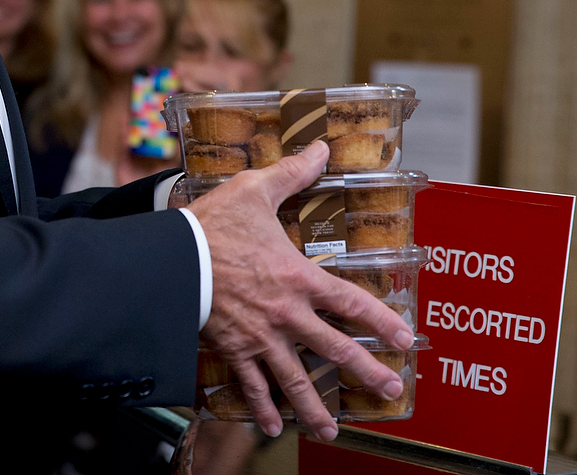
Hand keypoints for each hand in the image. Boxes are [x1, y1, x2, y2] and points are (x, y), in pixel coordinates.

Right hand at [189, 141, 414, 440]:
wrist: (170, 258)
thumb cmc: (213, 224)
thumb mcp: (254, 190)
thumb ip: (292, 173)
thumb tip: (321, 147)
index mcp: (298, 277)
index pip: (352, 304)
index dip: (382, 322)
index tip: (405, 341)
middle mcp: (287, 314)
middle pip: (335, 349)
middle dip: (366, 372)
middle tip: (390, 390)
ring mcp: (260, 336)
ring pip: (296, 378)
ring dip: (317, 406)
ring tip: (333, 429)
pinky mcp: (232, 348)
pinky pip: (252, 383)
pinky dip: (262, 406)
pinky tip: (273, 426)